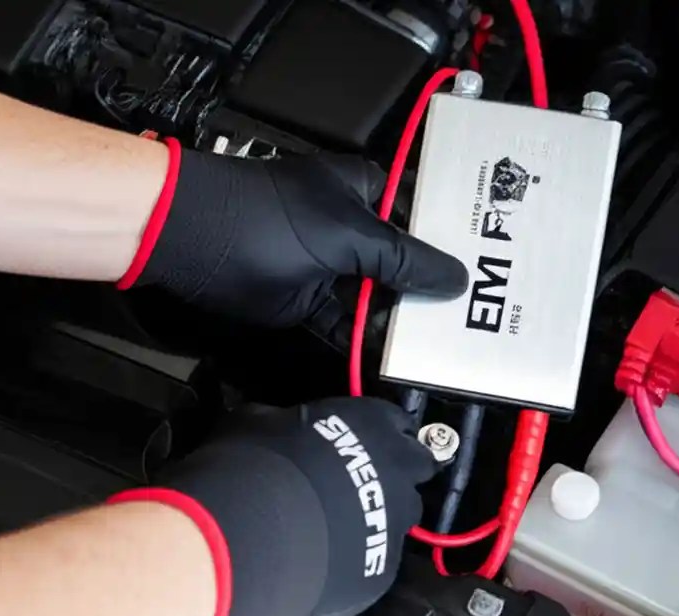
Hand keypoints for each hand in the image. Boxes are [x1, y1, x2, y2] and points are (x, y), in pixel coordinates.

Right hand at [116, 398, 435, 615]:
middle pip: (417, 468)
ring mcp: (391, 526)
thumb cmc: (243, 471)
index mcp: (370, 424)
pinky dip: (356, 561)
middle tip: (357, 482)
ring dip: (379, 518)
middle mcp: (394, 473)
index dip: (380, 431)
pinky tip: (321, 563)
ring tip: (335, 528)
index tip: (365, 440)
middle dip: (395, 473)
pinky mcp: (378, 574)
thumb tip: (276, 426)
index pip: (398, 420)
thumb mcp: (255, 422)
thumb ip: (285, 423)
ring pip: (402, 519)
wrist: (236, 544)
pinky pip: (376, 563)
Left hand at [124, 146, 468, 326]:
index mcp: (365, 192)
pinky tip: (395, 360)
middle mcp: (351, 227)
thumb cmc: (267, 219)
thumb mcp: (347, 236)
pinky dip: (365, 341)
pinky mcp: (305, 302)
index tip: (490, 269)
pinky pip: (345, 324)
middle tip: (473, 320)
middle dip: (431, 289)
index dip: (453, 240)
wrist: (189, 239)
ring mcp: (328, 266)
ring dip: (400, 321)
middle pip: (402, 262)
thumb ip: (403, 260)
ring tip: (442, 348)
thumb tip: (453, 278)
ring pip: (375, 297)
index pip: (423, 214)